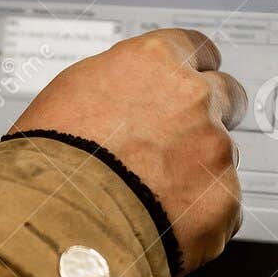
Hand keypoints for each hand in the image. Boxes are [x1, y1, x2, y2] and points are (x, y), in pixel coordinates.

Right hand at [10, 28, 246, 273]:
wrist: (59, 221)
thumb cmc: (50, 161)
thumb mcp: (70, 94)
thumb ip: (118, 87)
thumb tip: (127, 96)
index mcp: (155, 62)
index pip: (197, 49)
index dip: (193, 71)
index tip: (192, 81)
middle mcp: (193, 98)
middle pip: (227, 96)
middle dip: (211, 116)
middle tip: (182, 143)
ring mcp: (214, 150)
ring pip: (223, 157)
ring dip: (200, 173)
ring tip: (154, 198)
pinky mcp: (224, 201)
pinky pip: (223, 209)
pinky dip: (200, 220)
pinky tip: (163, 227)